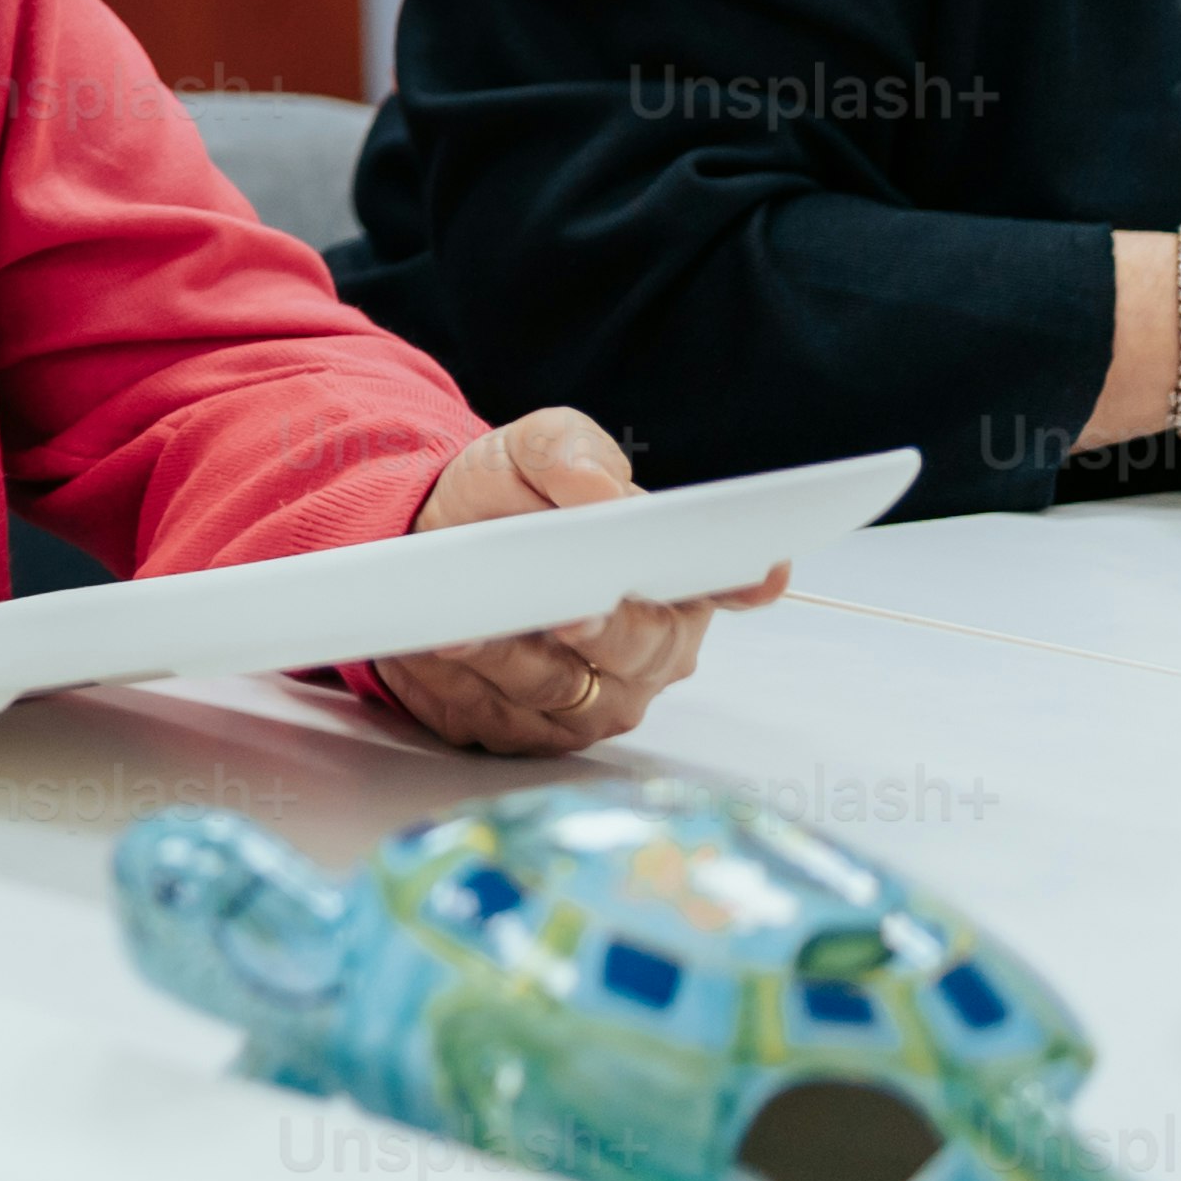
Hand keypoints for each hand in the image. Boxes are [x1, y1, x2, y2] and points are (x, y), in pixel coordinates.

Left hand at [377, 408, 776, 753]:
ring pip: (562, 690)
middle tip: (567, 612)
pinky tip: (430, 654)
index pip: (730, 585)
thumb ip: (569, 455)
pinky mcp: (527, 728)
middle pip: (640, 651)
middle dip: (602, 631)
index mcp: (675, 580)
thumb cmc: (505, 498)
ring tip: (461, 628)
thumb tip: (599, 490)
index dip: (743, 583)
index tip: (755, 575)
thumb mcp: (531, 451)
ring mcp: (593, 699)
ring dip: (510, 659)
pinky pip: (499, 717)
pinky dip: (462, 686)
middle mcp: (649, 650)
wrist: (426, 537)